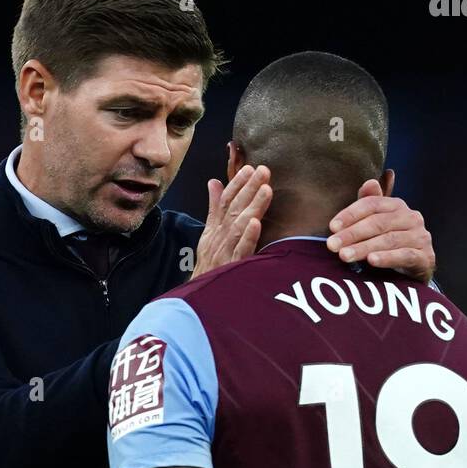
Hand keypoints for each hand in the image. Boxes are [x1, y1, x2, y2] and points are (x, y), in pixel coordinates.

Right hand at [192, 165, 272, 279]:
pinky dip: (247, 237)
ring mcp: (225, 253)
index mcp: (214, 229)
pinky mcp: (232, 268)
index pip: (225, 201)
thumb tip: (214, 182)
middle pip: (233, 209)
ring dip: (252, 206)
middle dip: (248, 188)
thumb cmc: (208, 267)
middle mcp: (219, 238)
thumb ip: (214, 209)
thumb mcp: (208, 236)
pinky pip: (240, 251)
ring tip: (266, 189)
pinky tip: (255, 223)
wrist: (200, 299)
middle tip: (263, 171)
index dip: (237, 184)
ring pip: (238, 226)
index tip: (249, 168)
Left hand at [327, 177, 434, 281]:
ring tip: (344, 256)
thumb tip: (369, 182)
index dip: (350, 214)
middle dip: (352, 234)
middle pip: (378, 222)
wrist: (415, 268)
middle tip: (332, 245)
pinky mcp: (425, 257)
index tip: (332, 227)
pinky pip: (404, 255)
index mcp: (396, 205)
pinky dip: (387, 258)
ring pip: (389, 240)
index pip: (371, 204)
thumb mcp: (376, 224)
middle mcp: (411, 217)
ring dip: (364, 248)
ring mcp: (420, 237)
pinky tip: (371, 261)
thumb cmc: (389, 244)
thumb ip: (369, 204)